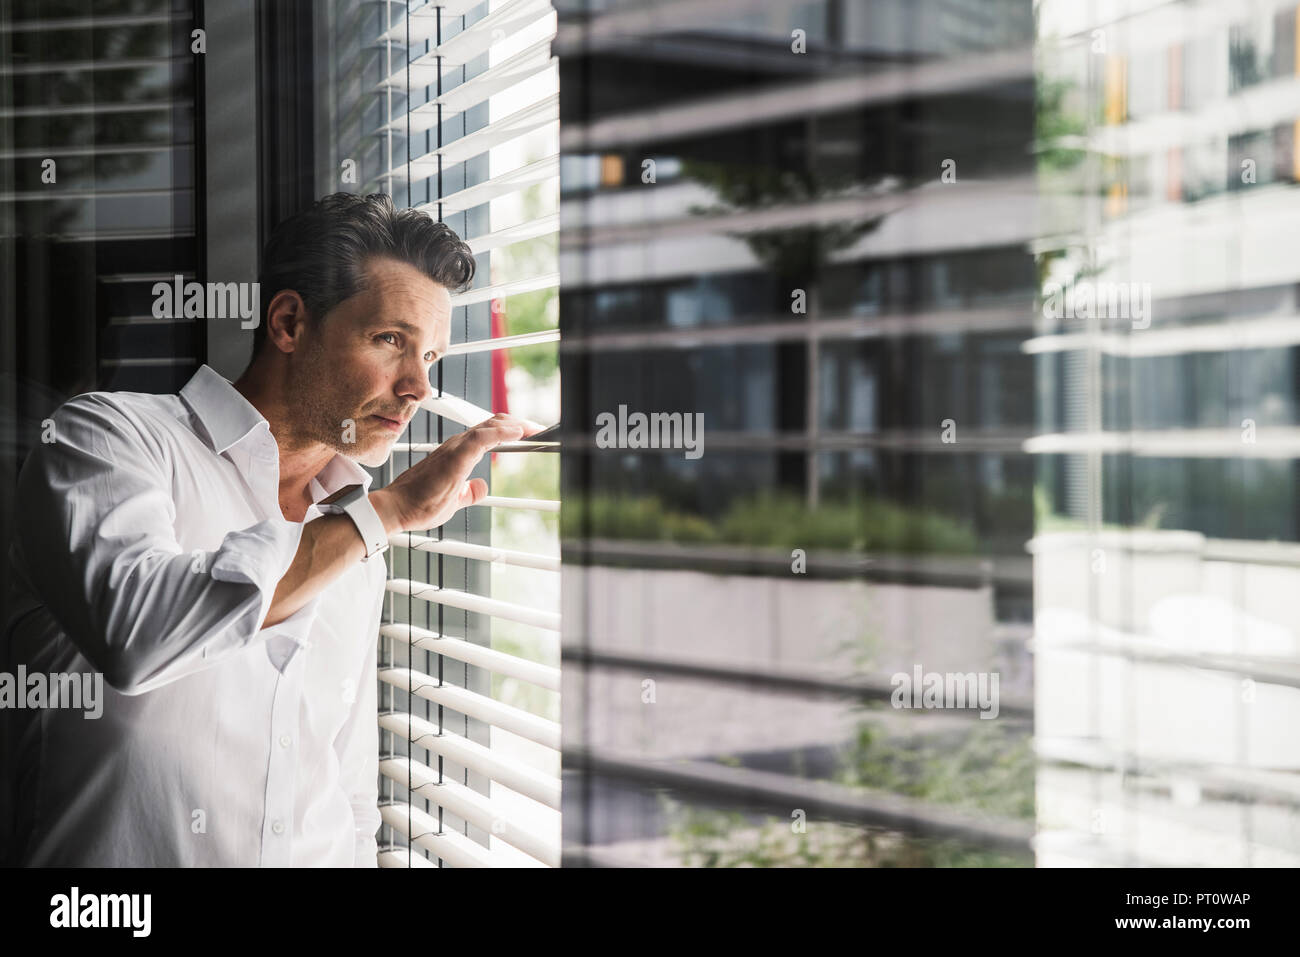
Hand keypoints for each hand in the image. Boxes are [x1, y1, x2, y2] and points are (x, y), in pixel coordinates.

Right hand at [369, 413, 537, 533]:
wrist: (396, 509)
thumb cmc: (418, 504)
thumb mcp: (454, 500)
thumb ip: (469, 492)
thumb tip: (481, 487)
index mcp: (457, 453)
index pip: (487, 433)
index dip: (509, 430)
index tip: (530, 434)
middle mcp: (456, 446)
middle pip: (492, 424)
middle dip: (518, 424)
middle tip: (539, 428)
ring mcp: (454, 449)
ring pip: (489, 426)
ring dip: (515, 425)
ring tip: (535, 427)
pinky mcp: (454, 456)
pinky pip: (482, 438)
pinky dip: (501, 432)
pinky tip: (518, 432)